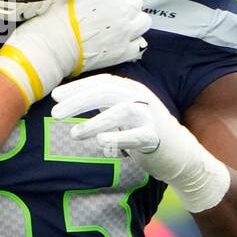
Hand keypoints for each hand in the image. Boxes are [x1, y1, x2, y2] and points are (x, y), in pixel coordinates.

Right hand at [0, 0, 147, 107]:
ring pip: (144, 20)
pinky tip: (122, 39)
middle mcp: (123, 14)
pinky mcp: (123, 53)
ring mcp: (126, 35)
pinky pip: (139, 44)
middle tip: (112, 3)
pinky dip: (133, 40)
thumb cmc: (57, 19)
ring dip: (135, 18)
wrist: (53, 49)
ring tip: (122, 20)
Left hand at [50, 73, 230, 212]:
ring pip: (120, 112)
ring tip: (74, 134)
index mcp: (132, 89)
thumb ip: (105, 103)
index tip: (55, 96)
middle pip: (107, 92)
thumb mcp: (125, 111)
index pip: (102, 82)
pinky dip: (118, 137)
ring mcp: (149, 116)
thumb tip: (69, 100)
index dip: (78, 87)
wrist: (181, 154)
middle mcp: (141, 98)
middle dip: (79, 101)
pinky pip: (135, 135)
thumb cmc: (145, 131)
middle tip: (56, 113)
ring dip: (94, 122)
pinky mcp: (156, 137)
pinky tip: (100, 142)